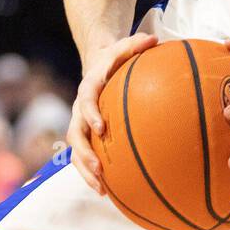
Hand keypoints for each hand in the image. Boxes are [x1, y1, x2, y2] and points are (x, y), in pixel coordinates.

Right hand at [67, 32, 158, 194]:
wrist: (98, 65)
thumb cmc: (116, 57)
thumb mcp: (126, 45)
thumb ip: (138, 43)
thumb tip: (155, 39)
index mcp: (89, 87)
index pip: (85, 101)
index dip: (90, 115)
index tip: (100, 129)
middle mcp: (80, 108)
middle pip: (74, 135)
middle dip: (84, 154)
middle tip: (99, 169)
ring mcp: (80, 124)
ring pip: (75, 152)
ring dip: (85, 172)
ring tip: (101, 190)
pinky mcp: (86, 136)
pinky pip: (85, 157)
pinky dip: (92, 173)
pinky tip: (109, 191)